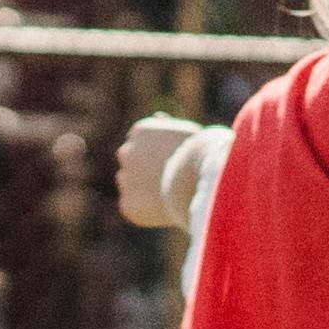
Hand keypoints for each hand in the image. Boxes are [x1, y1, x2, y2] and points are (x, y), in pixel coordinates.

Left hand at [115, 114, 218, 231]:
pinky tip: (166, 209)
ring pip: (130, 185)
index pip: (140, 142)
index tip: (169, 163)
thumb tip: (158, 117)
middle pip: (131, 162)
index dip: (155, 155)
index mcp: (142, 131)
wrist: (201, 182)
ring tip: (170, 195)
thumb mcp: (189, 134)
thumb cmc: (203, 156)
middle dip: (144, 171)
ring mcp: (125, 179)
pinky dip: (146, 211)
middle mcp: (127, 152)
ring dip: (144, 190)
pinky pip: (134, 208)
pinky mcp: (128, 205)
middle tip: (168, 181)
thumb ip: (170, 127)